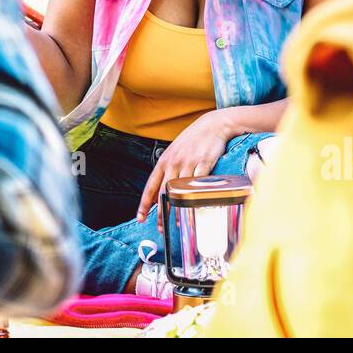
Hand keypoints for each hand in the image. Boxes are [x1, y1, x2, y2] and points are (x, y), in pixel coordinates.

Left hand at [136, 110, 232, 229]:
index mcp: (164, 161)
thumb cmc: (193, 140)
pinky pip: (196, 185)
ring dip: (177, 210)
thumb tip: (161, 189)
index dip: (144, 203)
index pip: (150, 186)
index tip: (140, 217)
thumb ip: (167, 170)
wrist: (212, 126)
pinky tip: (193, 209)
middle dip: (161, 212)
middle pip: (163, 192)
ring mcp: (188, 164)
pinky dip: (194, 198)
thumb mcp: (175, 152)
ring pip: (179, 191)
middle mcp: (173, 163)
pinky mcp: (203, 165)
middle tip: (160, 226)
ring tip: (177, 223)